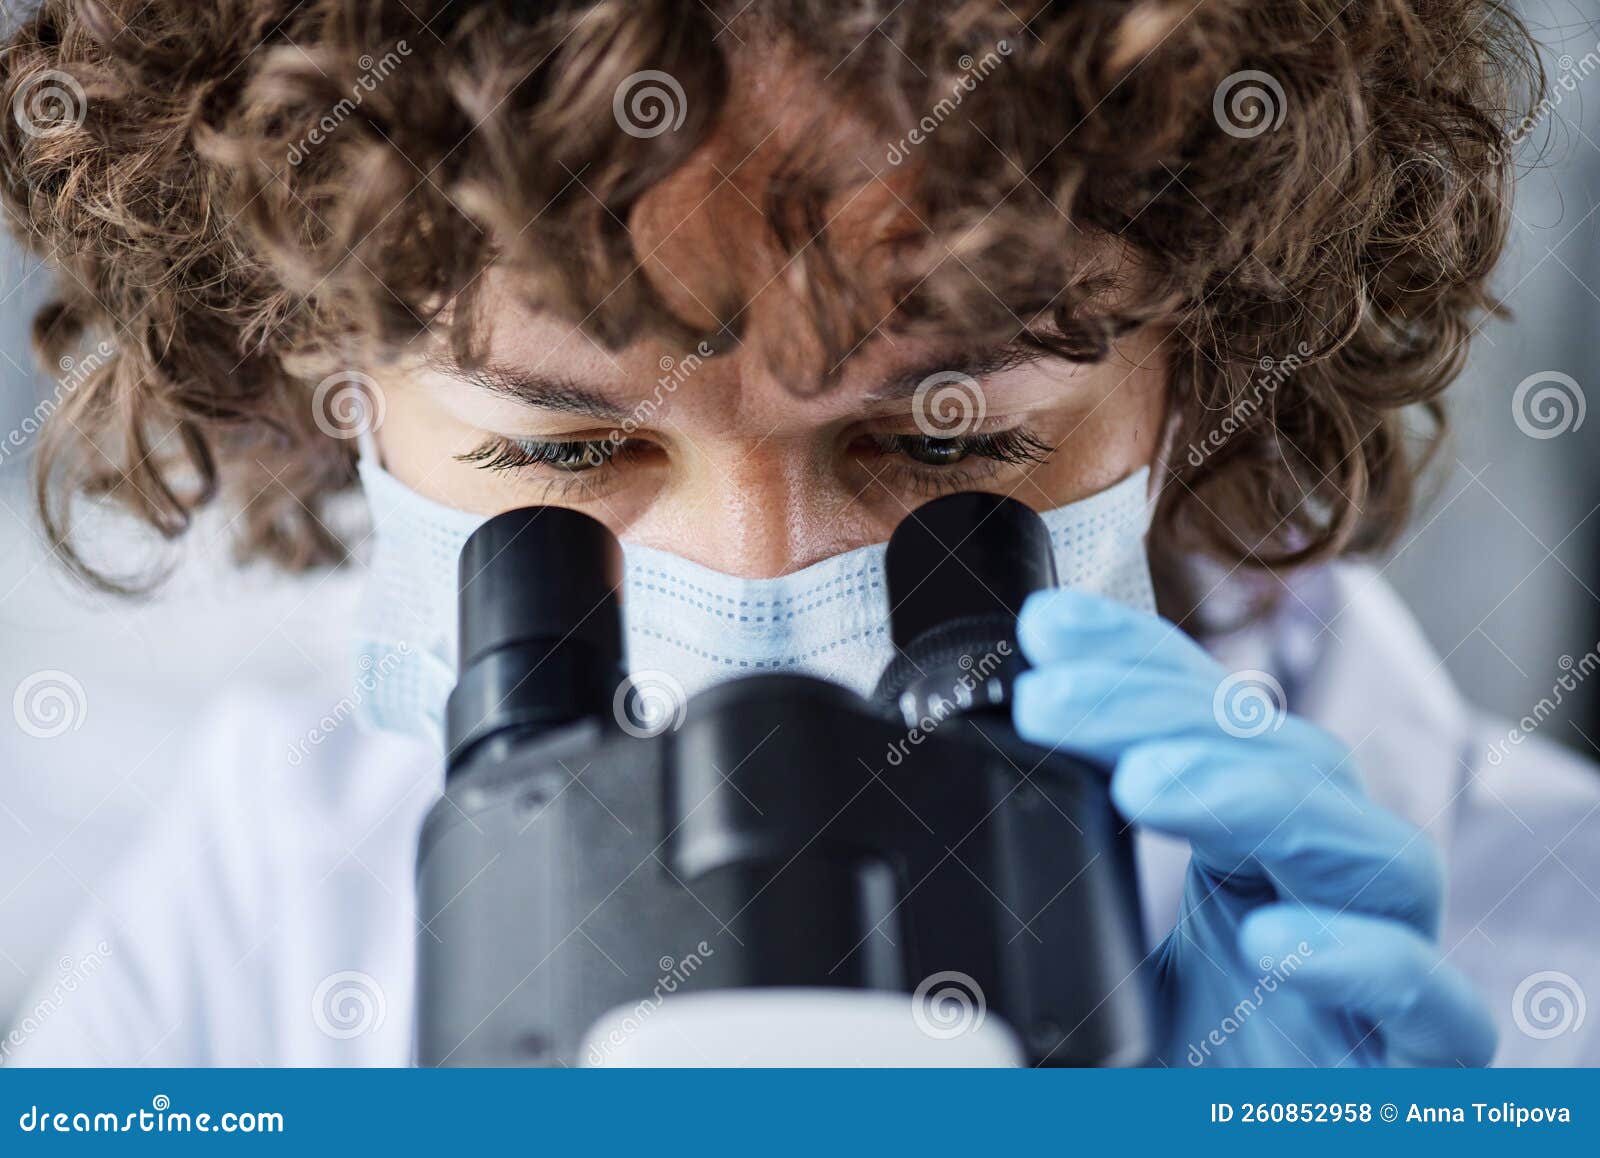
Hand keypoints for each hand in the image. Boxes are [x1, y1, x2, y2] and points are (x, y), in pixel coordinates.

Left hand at [1012, 589, 1496, 1066]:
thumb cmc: (1167, 1080)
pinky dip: (1362, 960)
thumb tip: (950, 833)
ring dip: (1257, 799)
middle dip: (1167, 712)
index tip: (1046, 635)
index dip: (1139, 665)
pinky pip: (1431, 1001)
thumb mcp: (1088, 974)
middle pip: (1283, 759)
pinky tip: (1269, 942)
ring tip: (1146, 784)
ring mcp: (1380, 975)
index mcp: (1245, 860)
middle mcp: (1320, 895)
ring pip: (1371, 849)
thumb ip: (1047, 904)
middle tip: (1053, 702)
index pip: (1210, 727)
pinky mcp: (1420, 1067)